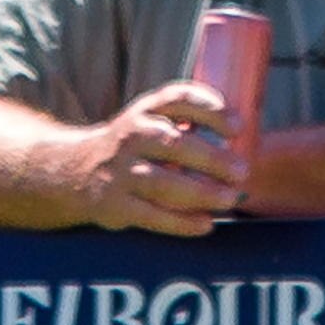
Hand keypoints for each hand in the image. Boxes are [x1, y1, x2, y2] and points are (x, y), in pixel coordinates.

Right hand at [72, 81, 245, 233]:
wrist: (73, 171)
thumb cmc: (132, 147)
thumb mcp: (150, 121)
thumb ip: (189, 123)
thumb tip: (250, 141)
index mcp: (144, 112)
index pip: (176, 100)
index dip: (208, 109)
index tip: (237, 126)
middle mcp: (130, 138)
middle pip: (173, 144)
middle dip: (212, 159)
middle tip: (242, 172)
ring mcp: (119, 172)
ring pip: (163, 183)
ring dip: (201, 193)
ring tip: (229, 199)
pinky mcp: (114, 203)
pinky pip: (151, 215)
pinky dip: (181, 222)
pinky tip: (205, 224)